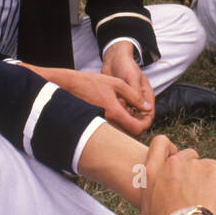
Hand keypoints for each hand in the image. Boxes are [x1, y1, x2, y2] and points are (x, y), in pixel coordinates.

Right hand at [38, 65, 153, 134]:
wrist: (68, 86)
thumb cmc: (91, 82)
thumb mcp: (116, 83)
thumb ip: (134, 96)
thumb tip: (147, 107)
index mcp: (114, 112)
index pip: (137, 128)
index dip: (145, 123)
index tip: (146, 114)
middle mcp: (107, 122)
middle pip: (130, 132)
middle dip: (137, 123)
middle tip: (138, 111)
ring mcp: (100, 125)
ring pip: (121, 131)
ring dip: (127, 122)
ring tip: (127, 107)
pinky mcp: (94, 125)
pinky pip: (111, 128)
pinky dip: (118, 121)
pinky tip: (115, 108)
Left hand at [101, 43, 154, 131]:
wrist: (113, 59)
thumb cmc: (125, 65)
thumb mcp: (132, 78)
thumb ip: (137, 94)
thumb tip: (146, 109)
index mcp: (146, 96)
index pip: (148, 117)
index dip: (141, 124)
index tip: (130, 126)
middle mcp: (139, 101)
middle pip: (137, 121)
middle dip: (128, 123)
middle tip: (116, 119)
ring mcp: (129, 102)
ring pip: (127, 119)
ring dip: (119, 119)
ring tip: (109, 113)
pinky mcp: (119, 102)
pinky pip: (117, 114)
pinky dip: (113, 116)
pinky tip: (105, 113)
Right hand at [136, 137, 215, 214]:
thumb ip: (148, 206)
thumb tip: (149, 214)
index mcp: (153, 172)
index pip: (160, 143)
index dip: (170, 150)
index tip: (176, 164)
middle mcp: (174, 163)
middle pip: (189, 156)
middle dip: (194, 171)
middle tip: (197, 193)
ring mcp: (196, 165)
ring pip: (208, 165)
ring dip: (210, 179)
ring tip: (210, 202)